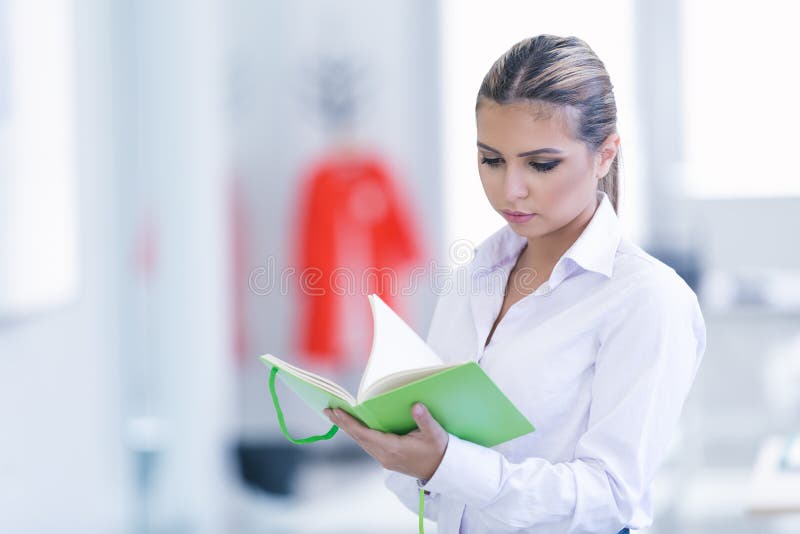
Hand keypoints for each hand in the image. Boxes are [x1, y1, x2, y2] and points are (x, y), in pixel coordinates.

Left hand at [324, 403, 448, 480]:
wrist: (444, 470)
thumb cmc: (439, 450)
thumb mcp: (435, 433)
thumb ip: (424, 419)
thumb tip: (415, 405)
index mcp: (393, 449)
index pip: (365, 434)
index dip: (349, 423)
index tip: (336, 412)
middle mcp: (385, 456)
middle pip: (358, 438)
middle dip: (342, 424)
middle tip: (327, 410)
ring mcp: (385, 459)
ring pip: (362, 442)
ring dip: (348, 428)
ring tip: (335, 416)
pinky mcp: (388, 458)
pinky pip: (368, 444)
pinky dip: (358, 434)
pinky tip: (353, 426)